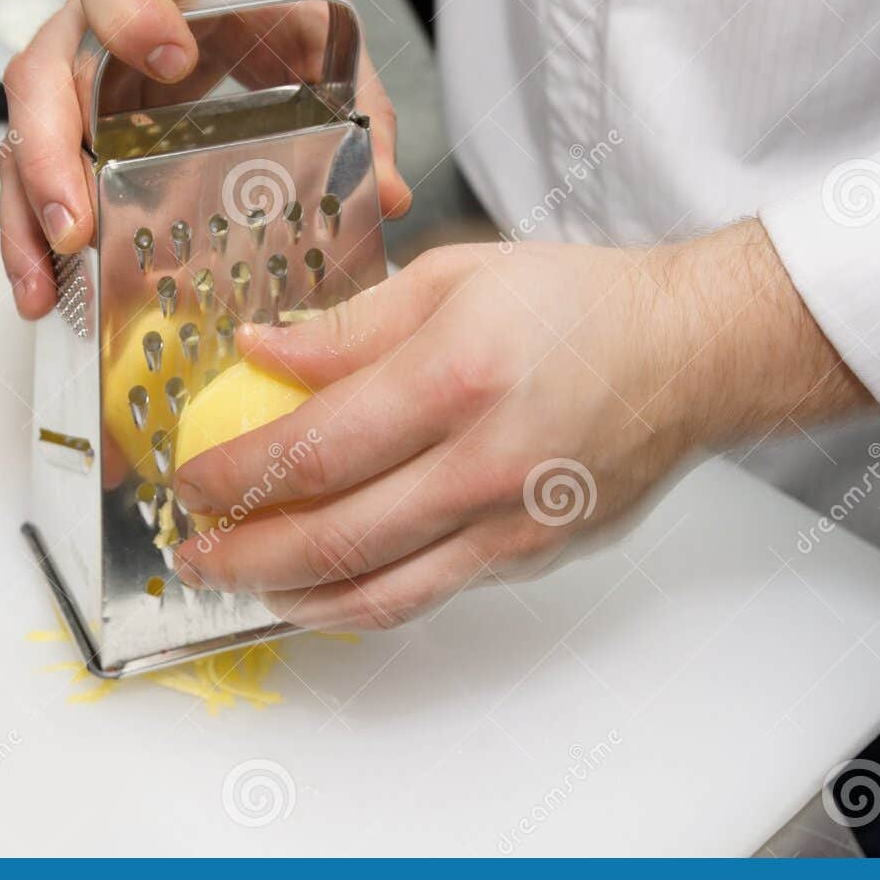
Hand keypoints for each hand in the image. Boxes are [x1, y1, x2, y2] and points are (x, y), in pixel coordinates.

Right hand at [0, 0, 409, 318]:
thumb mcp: (323, 24)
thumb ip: (360, 105)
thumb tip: (386, 194)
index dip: (131, 10)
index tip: (170, 54)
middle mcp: (90, 21)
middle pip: (41, 75)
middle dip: (50, 158)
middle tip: (76, 226)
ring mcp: (68, 71)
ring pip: (20, 135)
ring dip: (25, 217)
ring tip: (41, 288)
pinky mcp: (64, 119)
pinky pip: (28, 172)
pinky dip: (30, 233)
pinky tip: (47, 289)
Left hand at [169, 222, 871, 629]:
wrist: (689, 354)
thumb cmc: (575, 303)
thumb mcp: (451, 276)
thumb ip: (347, 325)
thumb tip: (260, 349)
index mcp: (453, 379)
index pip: (313, 451)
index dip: (235, 477)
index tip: (189, 481)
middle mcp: (482, 464)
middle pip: (333, 538)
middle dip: (241, 556)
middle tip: (190, 552)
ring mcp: (509, 522)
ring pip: (376, 590)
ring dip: (288, 597)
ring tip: (236, 584)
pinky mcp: (528, 555)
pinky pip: (424, 595)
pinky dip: (357, 602)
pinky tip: (315, 589)